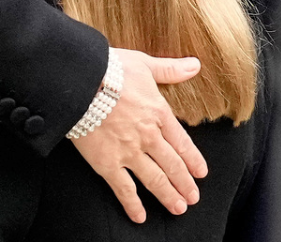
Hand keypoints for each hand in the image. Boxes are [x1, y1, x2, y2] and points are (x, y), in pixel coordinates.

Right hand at [72, 48, 206, 223]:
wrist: (80, 81)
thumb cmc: (110, 68)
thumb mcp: (143, 64)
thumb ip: (170, 69)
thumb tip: (195, 64)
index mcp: (159, 113)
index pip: (182, 142)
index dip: (193, 159)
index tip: (201, 173)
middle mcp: (149, 137)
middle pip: (172, 165)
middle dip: (184, 183)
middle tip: (192, 197)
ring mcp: (129, 152)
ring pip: (155, 180)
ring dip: (168, 195)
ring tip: (178, 207)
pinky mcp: (107, 163)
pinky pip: (124, 189)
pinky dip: (133, 204)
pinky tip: (140, 216)